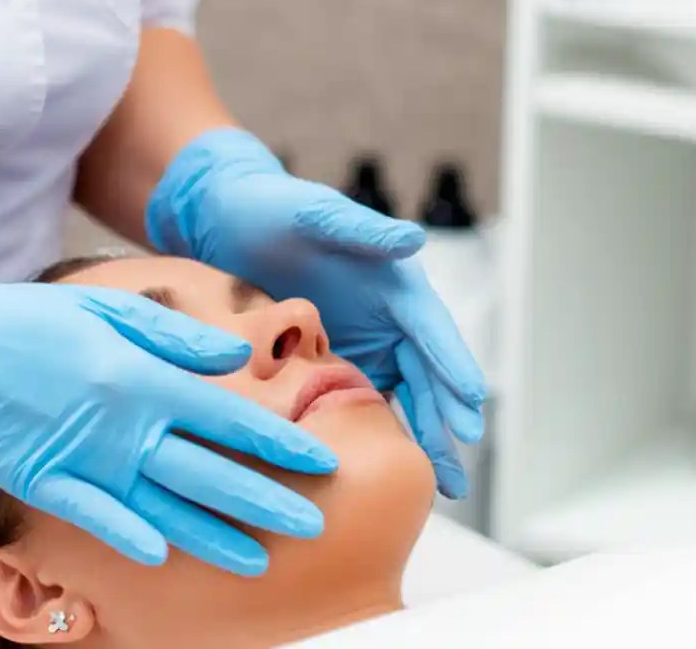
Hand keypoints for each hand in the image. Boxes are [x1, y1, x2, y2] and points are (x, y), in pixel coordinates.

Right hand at [0, 258, 336, 575]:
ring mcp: (80, 457)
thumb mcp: (112, 311)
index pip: (230, 418)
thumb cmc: (35, 321)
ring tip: (260, 561)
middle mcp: (122, 423)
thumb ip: (179, 339)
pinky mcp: (40, 481)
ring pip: (161, 506)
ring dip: (213, 537)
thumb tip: (240, 359)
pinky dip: (128, 536)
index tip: (321, 461)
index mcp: (145, 377)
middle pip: (209, 472)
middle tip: (315, 525)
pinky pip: (94, 517)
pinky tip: (165, 558)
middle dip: (266, 501)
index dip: (280, 443)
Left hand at [146, 129, 486, 497]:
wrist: (223, 218)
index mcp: (393, 284)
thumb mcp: (313, 213)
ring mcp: (364, 342)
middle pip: (428, 375)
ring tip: (442, 486)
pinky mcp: (334, 361)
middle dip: (445, 422)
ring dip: (423, 438)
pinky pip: (362, 402)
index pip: (433, 331)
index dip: (453, 368)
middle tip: (458, 471)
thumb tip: (414, 238)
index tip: (472, 407)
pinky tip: (388, 467)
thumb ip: (362, 229)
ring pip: (404, 396)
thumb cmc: (270, 208)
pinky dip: (379, 434)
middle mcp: (389, 317)